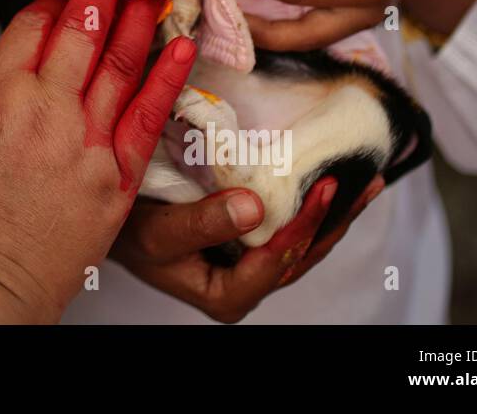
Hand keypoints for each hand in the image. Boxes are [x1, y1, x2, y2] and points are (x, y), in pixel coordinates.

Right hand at [0, 0, 194, 323]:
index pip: (31, 27)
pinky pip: (149, 115)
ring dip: (137, 19)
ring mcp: (86, 141)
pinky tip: (183, 45)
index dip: (48, 3)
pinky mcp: (117, 174)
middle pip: (80, 32)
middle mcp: (45, 110)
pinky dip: (169, 76)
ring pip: (119, 63)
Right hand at [111, 176, 382, 323]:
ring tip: (365, 181)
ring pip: (304, 242)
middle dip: (334, 220)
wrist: (111, 224)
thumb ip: (202, 223)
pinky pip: (290, 226)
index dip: (302, 228)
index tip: (322, 189)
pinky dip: (316, 204)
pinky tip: (338, 182)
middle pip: (302, 255)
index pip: (277, 263)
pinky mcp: (251, 241)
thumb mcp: (157, 232)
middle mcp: (246, 284)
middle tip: (360, 182)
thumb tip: (256, 208)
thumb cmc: (129, 232)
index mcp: (227, 294)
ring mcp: (251, 263)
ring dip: (335, 213)